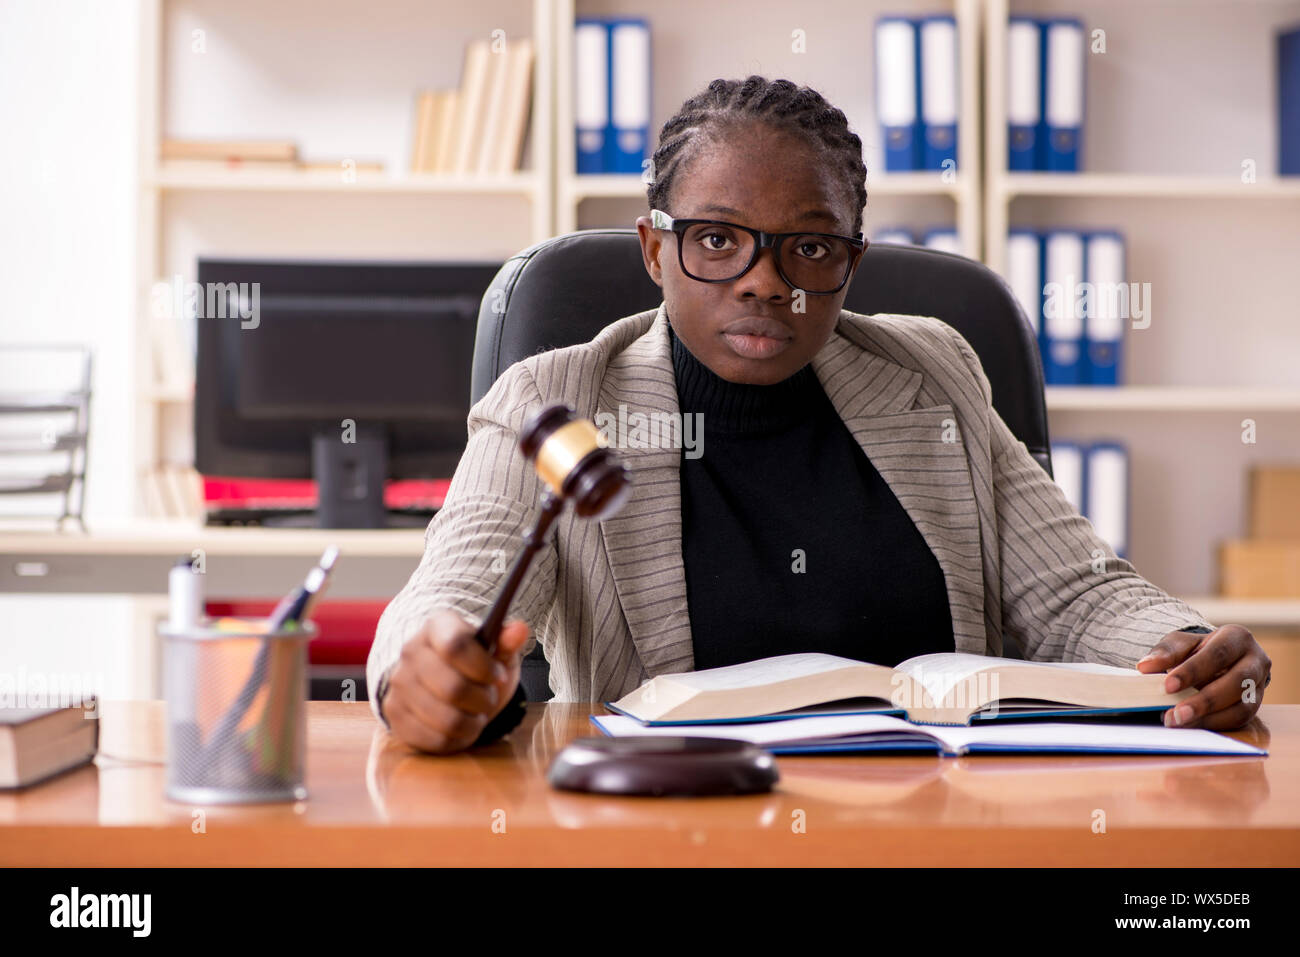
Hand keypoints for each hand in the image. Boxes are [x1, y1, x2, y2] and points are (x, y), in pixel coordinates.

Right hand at [383, 609, 531, 753]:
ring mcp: (398, 684)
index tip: (498, 675)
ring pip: (446, 719)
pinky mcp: (394, 714)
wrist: (445, 685)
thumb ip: (507, 643)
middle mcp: (410, 651)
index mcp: (437, 626)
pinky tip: (462, 727)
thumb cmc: (476, 666)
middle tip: (489, 698)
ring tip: (476, 713)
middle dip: (483, 699)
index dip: (483, 667)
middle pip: (453, 688)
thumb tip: (519, 630)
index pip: (455, 646)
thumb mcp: (496, 652)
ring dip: (472, 722)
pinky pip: (434, 740)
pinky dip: (457, 739)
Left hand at [1136, 625, 1270, 730]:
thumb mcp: (1180, 644)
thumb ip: (1165, 652)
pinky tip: (1191, 726)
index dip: (1193, 671)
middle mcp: (1256, 661)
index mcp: (1237, 637)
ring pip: (1242, 706)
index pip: (1217, 654)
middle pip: (1236, 683)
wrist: (1214, 661)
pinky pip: (1240, 720)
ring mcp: (1259, 686)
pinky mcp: (1255, 706)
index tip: (1168, 686)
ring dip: (1209, 718)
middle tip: (1176, 713)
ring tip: (1179, 722)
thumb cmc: (1196, 650)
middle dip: (1204, 701)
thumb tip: (1145, 666)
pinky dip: (1214, 724)